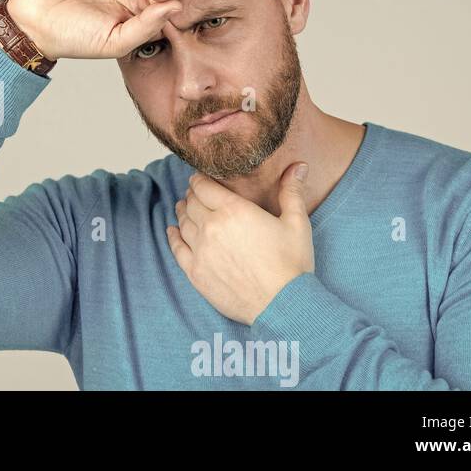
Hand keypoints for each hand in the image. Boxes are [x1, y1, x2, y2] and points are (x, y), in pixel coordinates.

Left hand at [166, 162, 314, 324]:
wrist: (283, 304)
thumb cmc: (292, 265)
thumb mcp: (296, 223)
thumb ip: (291, 192)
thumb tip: (298, 166)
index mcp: (234, 210)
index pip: (204, 187)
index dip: (199, 180)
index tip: (199, 178)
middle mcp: (212, 227)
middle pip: (191, 203)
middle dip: (192, 195)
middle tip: (193, 193)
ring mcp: (201, 250)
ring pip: (183, 223)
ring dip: (182, 212)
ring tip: (183, 208)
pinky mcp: (195, 272)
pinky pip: (177, 248)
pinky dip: (173, 236)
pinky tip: (173, 231)